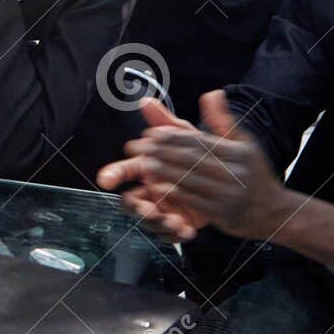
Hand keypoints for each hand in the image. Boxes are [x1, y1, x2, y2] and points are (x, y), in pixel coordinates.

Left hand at [99, 91, 295, 241]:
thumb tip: (212, 93)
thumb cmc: (254, 175)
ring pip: (189, 179)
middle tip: (138, 146)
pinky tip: (156, 186)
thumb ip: (223, 121)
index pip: (199, 141)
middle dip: (161, 151)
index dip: (173, 137)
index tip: (151, 132)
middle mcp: (236, 172)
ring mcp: (230, 194)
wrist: (276, 213)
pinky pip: (193, 200)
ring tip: (142, 163)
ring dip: (162, 171)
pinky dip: (173, 192)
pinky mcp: (223, 214)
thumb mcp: (245, 145)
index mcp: (240, 152)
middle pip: (191, 158)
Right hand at [105, 97, 206, 240]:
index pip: (124, 170)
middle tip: (150, 210)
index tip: (106, 179)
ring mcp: (161, 207)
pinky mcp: (174, 222)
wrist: (227, 180)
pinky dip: (175, 233)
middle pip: (131, 201)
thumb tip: (147, 100)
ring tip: (175, 223)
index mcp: (147, 168)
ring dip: (159, 223)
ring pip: (149, 219)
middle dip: (138, 208)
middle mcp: (149, 188)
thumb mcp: (187, 137)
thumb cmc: (200, 155)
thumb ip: (166, 122)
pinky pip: (167, 232)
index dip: (113, 174)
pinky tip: (187, 230)